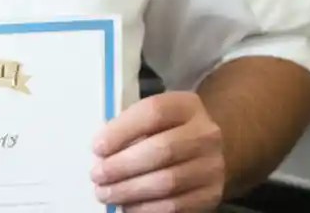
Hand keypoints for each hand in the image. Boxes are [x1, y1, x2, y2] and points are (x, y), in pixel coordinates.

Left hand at [91, 92, 225, 211]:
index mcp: (186, 106)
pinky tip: (127, 206)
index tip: (97, 147)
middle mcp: (205, 134)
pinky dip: (145, 208)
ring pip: (167, 182)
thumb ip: (129, 127)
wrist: (207, 150)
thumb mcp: (153, 118)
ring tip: (105, 192)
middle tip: (97, 175)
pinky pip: (175, 206)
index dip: (122, 130)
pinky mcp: (212, 195)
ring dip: (129, 190)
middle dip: (122, 165)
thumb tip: (101, 151)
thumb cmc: (167, 131)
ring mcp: (212, 166)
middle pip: (162, 149)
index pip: (154, 112)